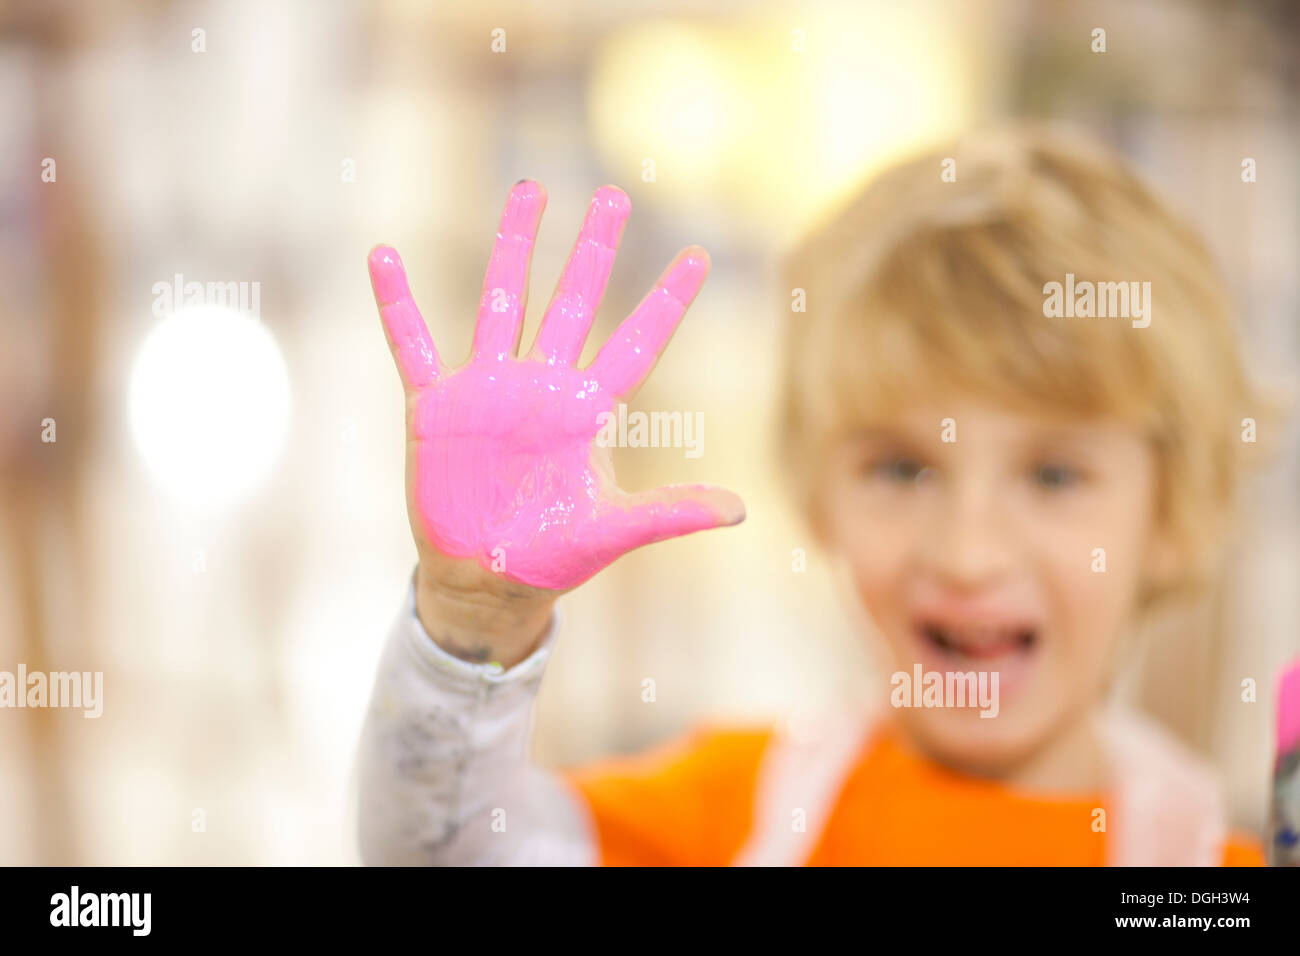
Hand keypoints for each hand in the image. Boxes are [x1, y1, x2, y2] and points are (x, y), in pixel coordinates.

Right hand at [368, 183, 743, 660]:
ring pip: (502, 302)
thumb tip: (740, 511)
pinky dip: (396, 305)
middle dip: (593, 250)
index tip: (699, 257)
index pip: (637, 344)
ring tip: (529, 192)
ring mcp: (488, 390)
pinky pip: (412, 345)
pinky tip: (383, 255)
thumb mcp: (613, 531)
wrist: (486, 580)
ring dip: (514, 248)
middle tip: (614, 195)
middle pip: (573, 302)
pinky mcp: (436, 408)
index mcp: (588, 411)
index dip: (667, 303)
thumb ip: (669, 513)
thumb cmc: (554, 556)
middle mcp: (542, 387)